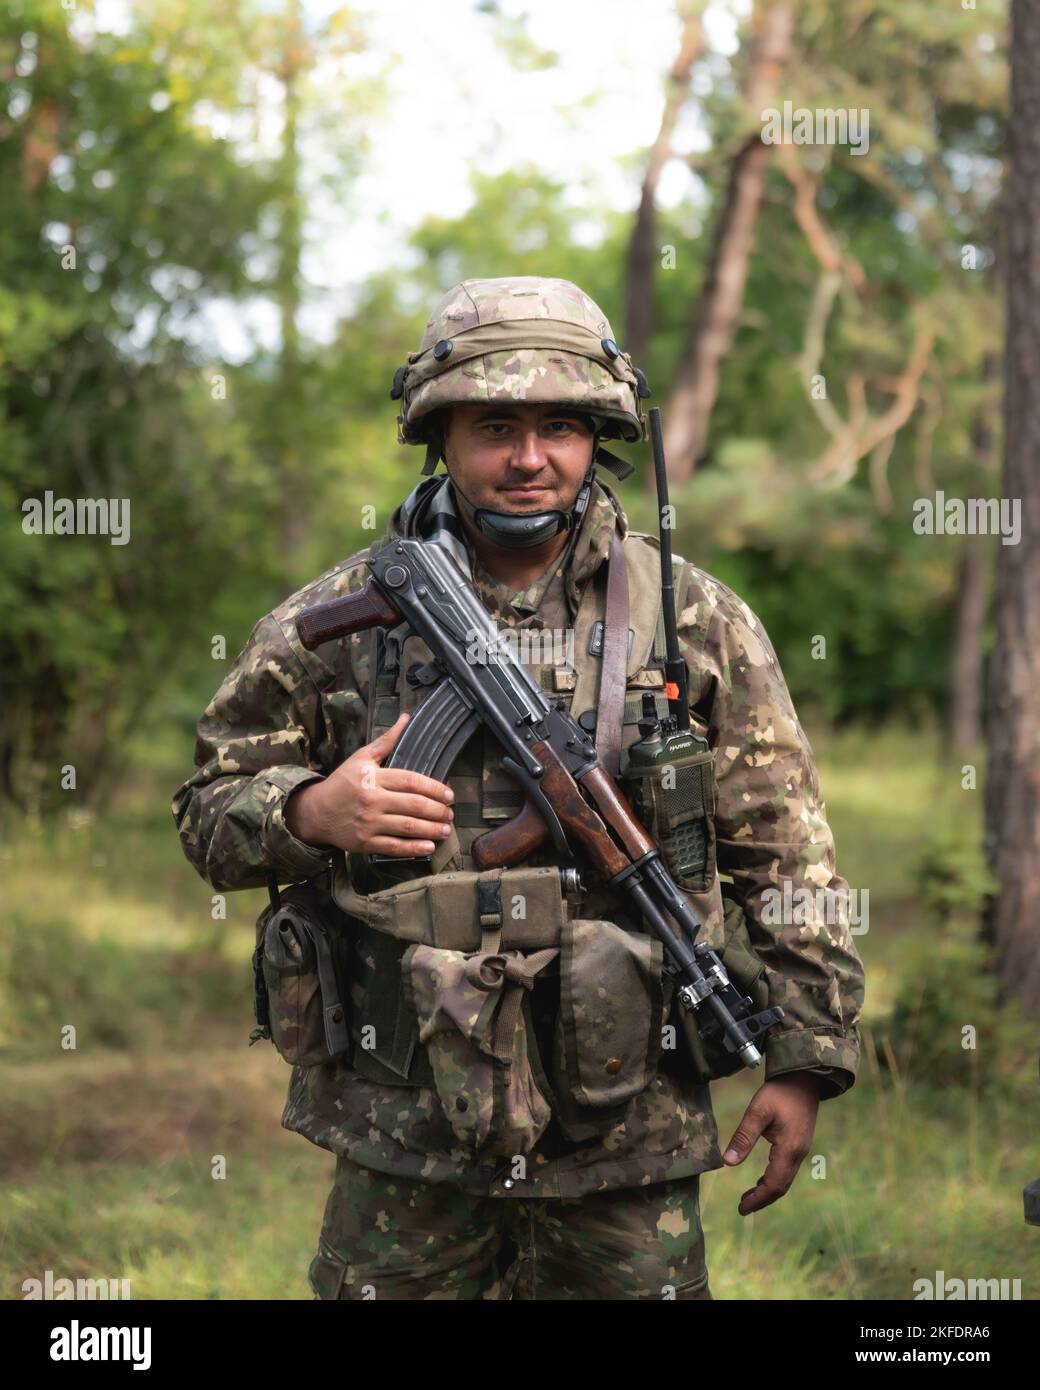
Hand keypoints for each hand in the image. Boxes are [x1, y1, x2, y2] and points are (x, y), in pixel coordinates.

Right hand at [284, 713, 454, 856]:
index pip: (411, 781)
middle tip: (450, 813)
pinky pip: (394, 847)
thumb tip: (406, 718)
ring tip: (446, 829)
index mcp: (373, 778)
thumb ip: (387, 741)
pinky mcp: (365, 843)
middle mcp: (372, 800)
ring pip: (407, 827)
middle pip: (413, 805)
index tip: (449, 795)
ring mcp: (368, 823)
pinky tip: (429, 846)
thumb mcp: (362, 757)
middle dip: (437, 810)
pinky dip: (414, 848)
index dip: (434, 788)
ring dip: (432, 829)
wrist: (316, 811)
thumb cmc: (342, 782)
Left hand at [722, 1072, 819, 1215]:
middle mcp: (798, 1154)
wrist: (803, 1079)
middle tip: (742, 1208)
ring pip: (785, 1180)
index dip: (757, 1199)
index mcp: (789, 1149)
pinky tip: (762, 1179)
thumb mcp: (757, 1111)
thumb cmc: (779, 1093)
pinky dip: (773, 1180)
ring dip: (767, 1191)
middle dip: (762, 1199)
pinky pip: (787, 1170)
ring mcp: (801, 1150)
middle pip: (781, 1187)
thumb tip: (728, 1162)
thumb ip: (744, 1136)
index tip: (741, 1209)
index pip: (773, 1184)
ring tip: (748, 1197)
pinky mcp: (799, 1144)